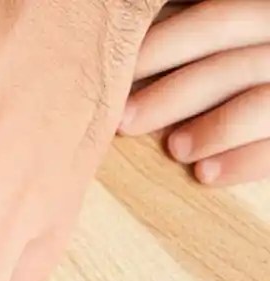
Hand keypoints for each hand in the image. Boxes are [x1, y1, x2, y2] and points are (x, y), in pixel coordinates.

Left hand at [120, 0, 269, 185]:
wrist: (265, 115)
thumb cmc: (233, 80)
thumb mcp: (224, 45)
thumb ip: (192, 42)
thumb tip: (118, 55)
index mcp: (262, 18)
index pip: (214, 20)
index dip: (161, 45)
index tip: (112, 74)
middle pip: (231, 65)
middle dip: (172, 94)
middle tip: (122, 121)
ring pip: (262, 102)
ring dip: (213, 128)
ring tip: (174, 149)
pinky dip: (243, 162)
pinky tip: (205, 175)